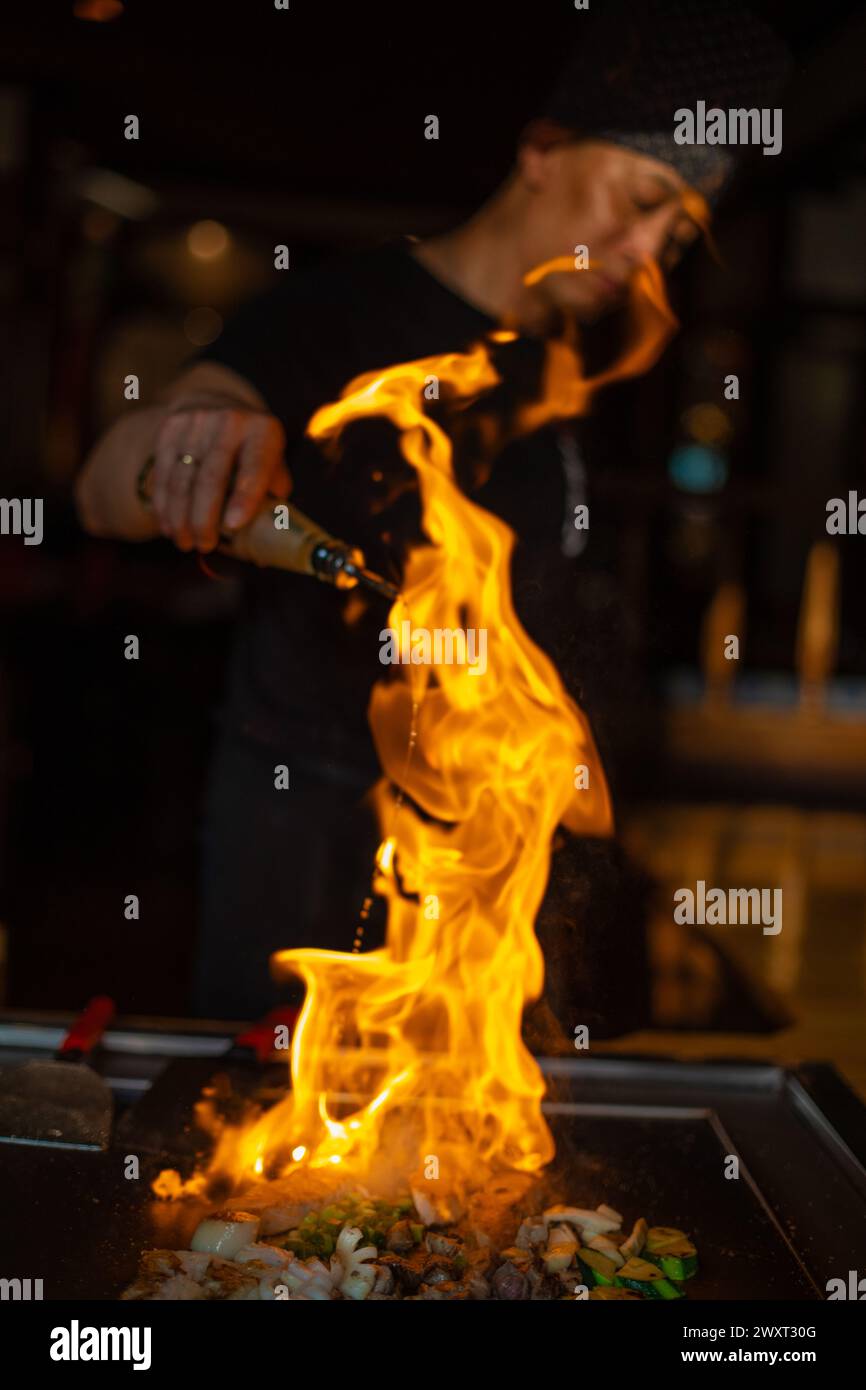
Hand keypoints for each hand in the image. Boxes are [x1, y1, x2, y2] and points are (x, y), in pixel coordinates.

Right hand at [150, 405, 289, 551]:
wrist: (220, 409)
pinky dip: (163, 504)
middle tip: (204, 546)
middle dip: (204, 518)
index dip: (244, 498)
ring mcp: (198, 421)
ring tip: (185, 542)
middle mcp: (231, 421)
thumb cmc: (252, 455)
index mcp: (264, 432)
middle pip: (211, 477)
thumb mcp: (273, 469)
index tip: (232, 527)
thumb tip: (263, 550)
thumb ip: (271, 503)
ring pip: (182, 478)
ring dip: (180, 517)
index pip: (255, 467)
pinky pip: (163, 473)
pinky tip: (168, 526)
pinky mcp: (171, 426)